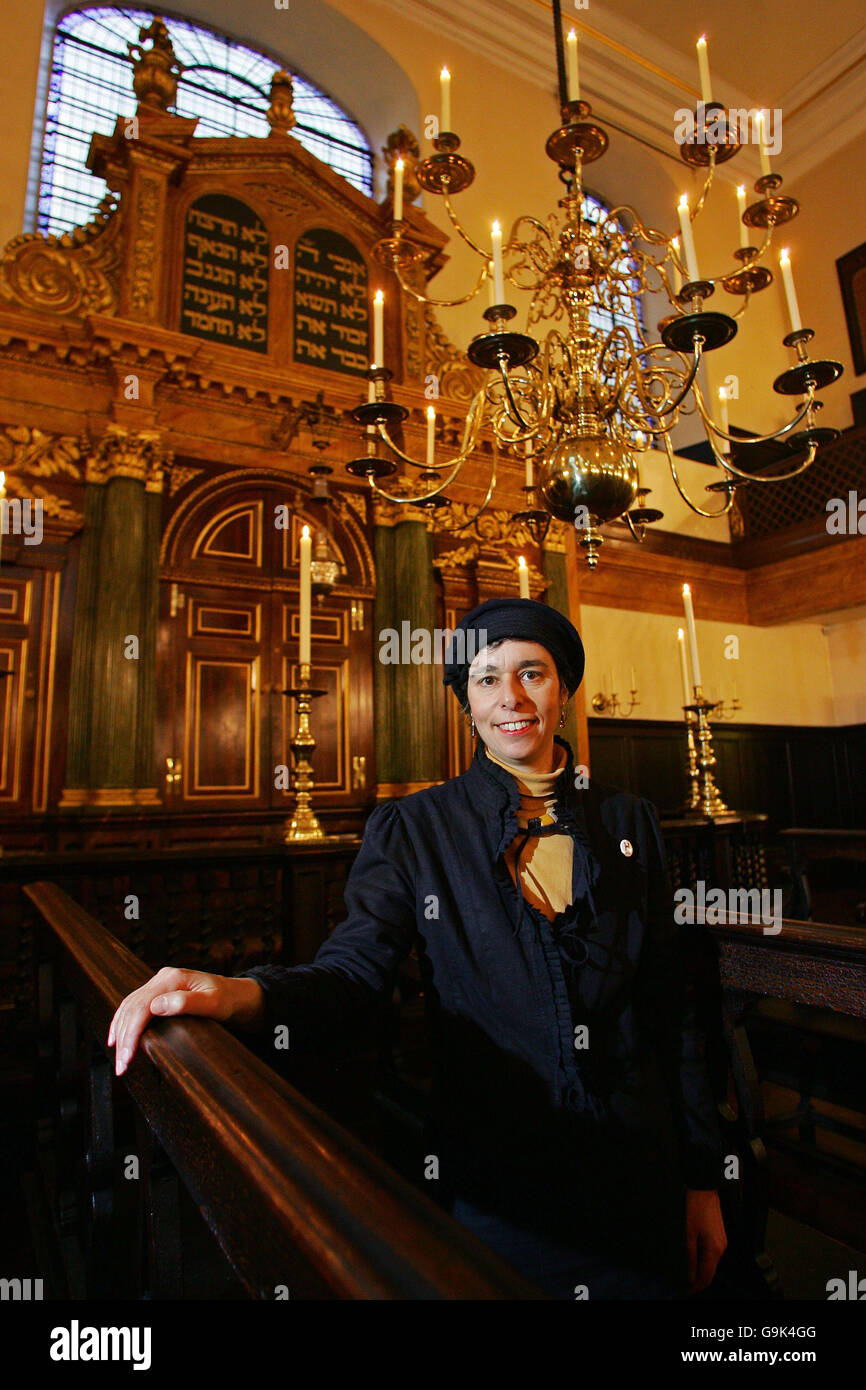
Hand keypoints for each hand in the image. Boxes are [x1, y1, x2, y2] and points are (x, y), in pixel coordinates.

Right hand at [107, 967, 263, 1075]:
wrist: (238, 995)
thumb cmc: (228, 999)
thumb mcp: (213, 1002)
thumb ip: (186, 1002)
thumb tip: (157, 1006)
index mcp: (172, 978)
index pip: (142, 1006)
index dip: (131, 1033)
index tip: (127, 1057)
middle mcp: (162, 978)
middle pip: (132, 1007)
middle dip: (123, 1038)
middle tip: (121, 1066)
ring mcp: (160, 984)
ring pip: (129, 1006)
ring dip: (120, 1032)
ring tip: (118, 1058)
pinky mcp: (160, 992)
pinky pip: (135, 1006)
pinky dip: (124, 1022)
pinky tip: (118, 1036)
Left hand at [686, 1188, 726, 1292]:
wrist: (704, 1189)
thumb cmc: (695, 1207)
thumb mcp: (688, 1234)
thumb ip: (690, 1256)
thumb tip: (689, 1274)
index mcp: (714, 1249)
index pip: (707, 1276)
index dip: (697, 1286)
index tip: (687, 1290)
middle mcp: (721, 1247)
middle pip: (710, 1271)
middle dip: (698, 1279)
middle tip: (685, 1283)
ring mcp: (722, 1241)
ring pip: (711, 1263)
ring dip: (700, 1269)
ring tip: (687, 1272)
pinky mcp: (719, 1236)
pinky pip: (712, 1254)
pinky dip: (703, 1259)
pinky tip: (694, 1259)